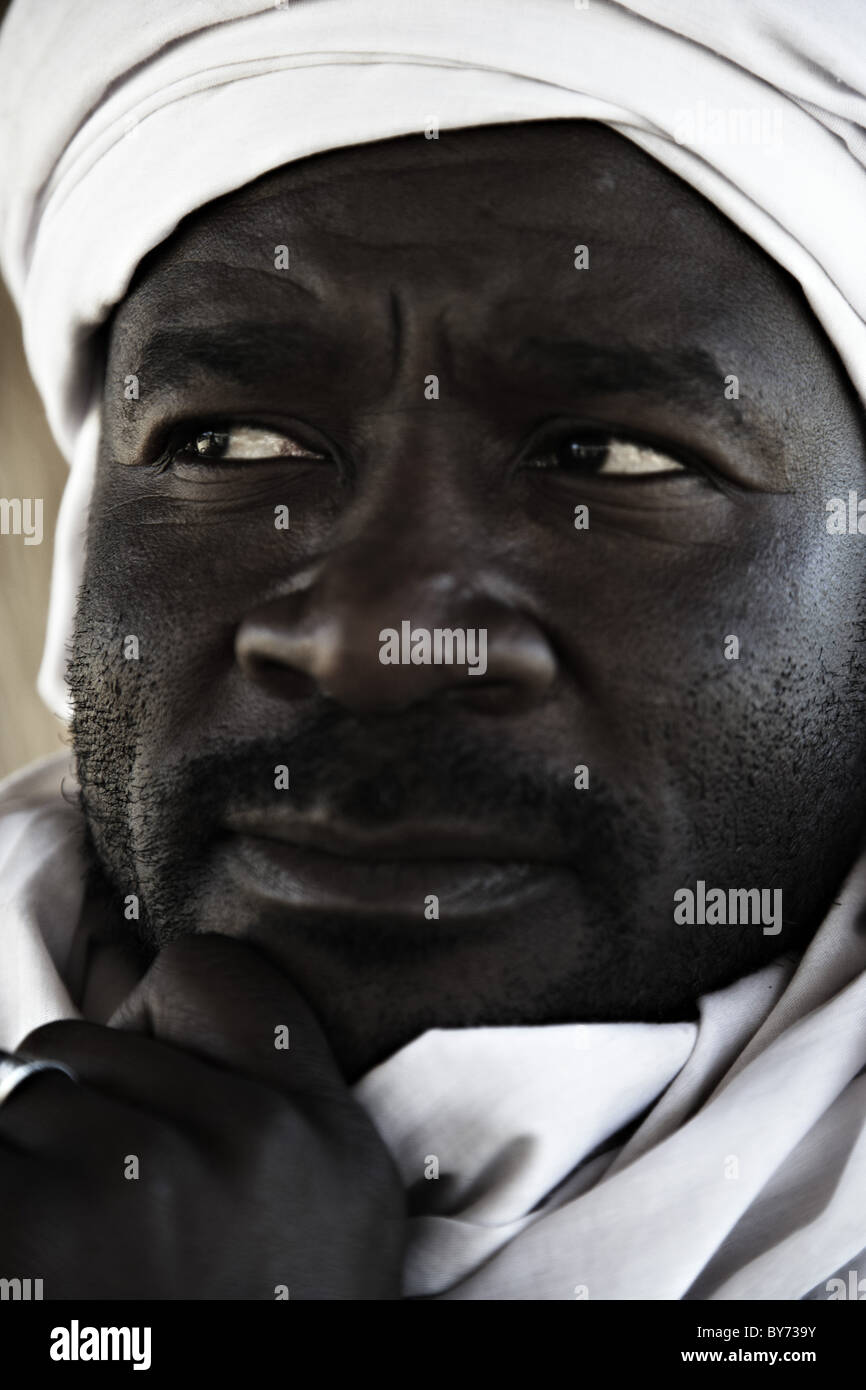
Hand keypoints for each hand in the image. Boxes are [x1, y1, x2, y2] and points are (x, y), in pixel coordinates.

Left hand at [0, 935, 404, 1298]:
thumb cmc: (262, 1313)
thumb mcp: (323, 1199)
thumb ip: (265, 1092)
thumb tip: (128, 1006)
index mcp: (317, 1128)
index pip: (206, 971)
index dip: (149, 1008)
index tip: (129, 1067)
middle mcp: (244, 1141)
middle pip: (81, 1047)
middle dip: (67, 1112)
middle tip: (103, 1215)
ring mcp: (143, 1186)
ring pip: (20, 1110)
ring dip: (24, 1172)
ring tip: (78, 1262)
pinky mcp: (39, 1238)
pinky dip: (5, 1203)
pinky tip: (41, 1270)